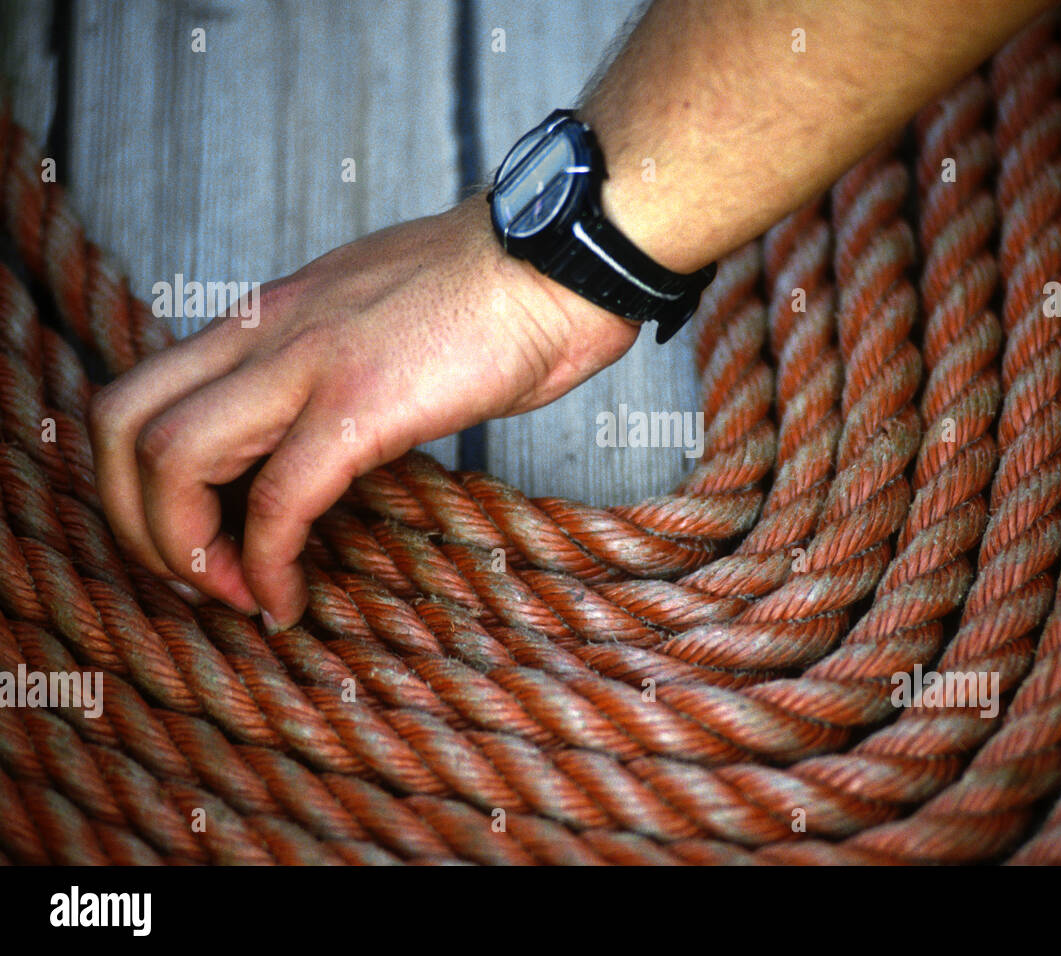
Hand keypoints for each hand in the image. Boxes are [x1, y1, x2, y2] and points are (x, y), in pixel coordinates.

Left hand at [89, 196, 638, 630]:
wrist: (561, 257)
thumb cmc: (497, 292)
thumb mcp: (382, 319)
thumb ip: (335, 365)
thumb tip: (330, 429)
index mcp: (270, 314)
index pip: (146, 389)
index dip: (141, 481)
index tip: (200, 537)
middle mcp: (266, 330)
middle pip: (121, 421)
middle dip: (136, 521)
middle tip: (194, 576)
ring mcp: (307, 363)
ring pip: (169, 459)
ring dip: (185, 551)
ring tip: (240, 595)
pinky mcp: (361, 404)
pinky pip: (279, 503)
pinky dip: (269, 568)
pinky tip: (290, 601)